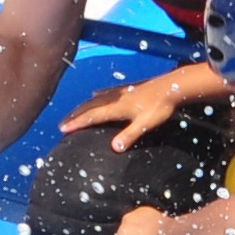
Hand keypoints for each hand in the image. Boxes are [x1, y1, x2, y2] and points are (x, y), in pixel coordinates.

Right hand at [58, 71, 198, 153]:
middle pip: (90, 106)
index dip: (77, 122)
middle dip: (75, 115)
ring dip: (83, 106)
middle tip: (61, 124)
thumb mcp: (145, 124)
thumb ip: (130, 135)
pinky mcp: (127, 87)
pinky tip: (96, 94)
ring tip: (73, 112)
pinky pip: (106, 92)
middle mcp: (115, 98)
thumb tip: (114, 148)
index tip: (62, 128)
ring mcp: (121, 91)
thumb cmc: (160, 107)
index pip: (92, 116)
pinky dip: (97, 96)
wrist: (173, 86)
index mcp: (117, 107)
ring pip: (96, 98)